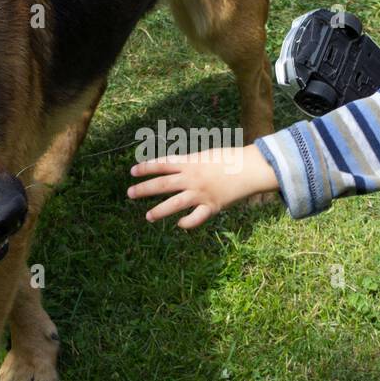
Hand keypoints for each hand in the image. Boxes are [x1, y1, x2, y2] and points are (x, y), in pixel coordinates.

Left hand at [127, 145, 278, 228]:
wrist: (250, 168)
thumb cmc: (229, 160)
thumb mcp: (205, 156)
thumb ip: (189, 163)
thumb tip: (173, 168)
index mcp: (190, 163)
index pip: (162, 164)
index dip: (146, 167)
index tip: (132, 171)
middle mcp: (192, 178)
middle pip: (162, 184)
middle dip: (144, 189)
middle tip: (129, 193)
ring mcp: (201, 193)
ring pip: (175, 203)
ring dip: (159, 210)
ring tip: (148, 216)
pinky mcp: (212, 206)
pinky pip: (196, 217)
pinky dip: (187, 222)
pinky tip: (179, 224)